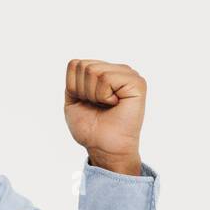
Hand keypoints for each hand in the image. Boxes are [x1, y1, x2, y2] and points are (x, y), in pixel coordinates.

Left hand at [63, 59, 145, 175]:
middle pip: (84, 66)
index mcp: (103, 71)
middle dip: (83, 91)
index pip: (76, 64)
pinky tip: (115, 104)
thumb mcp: (73, 99)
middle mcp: (117, 70)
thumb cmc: (90, 128)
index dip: (74, 87)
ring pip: (94, 71)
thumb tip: (77, 62)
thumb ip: (73, 77)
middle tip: (97, 106)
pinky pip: (106, 78)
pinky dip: (104, 96)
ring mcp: (128, 75)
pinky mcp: (136, 82)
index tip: (86, 103)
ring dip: (94, 94)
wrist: (103, 147)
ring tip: (106, 106)